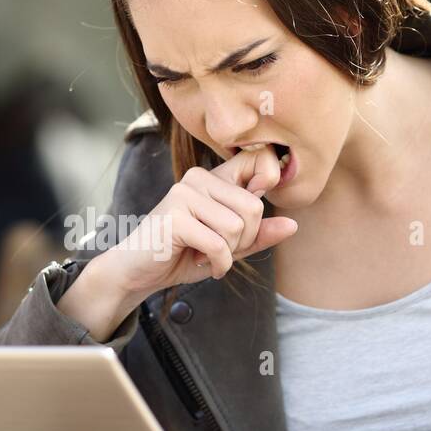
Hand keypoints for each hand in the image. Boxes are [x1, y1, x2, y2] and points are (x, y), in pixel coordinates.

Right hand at [90, 144, 297, 301]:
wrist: (138, 271)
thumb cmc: (182, 254)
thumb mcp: (228, 246)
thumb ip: (257, 234)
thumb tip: (292, 225)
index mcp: (213, 179)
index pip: (256, 159)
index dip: (269, 178)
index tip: (255, 210)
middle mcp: (198, 178)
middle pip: (253, 206)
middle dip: (245, 239)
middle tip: (224, 250)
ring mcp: (184, 194)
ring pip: (237, 226)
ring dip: (230, 253)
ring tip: (209, 256)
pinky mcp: (175, 216)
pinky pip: (219, 244)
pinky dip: (219, 264)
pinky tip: (205, 266)